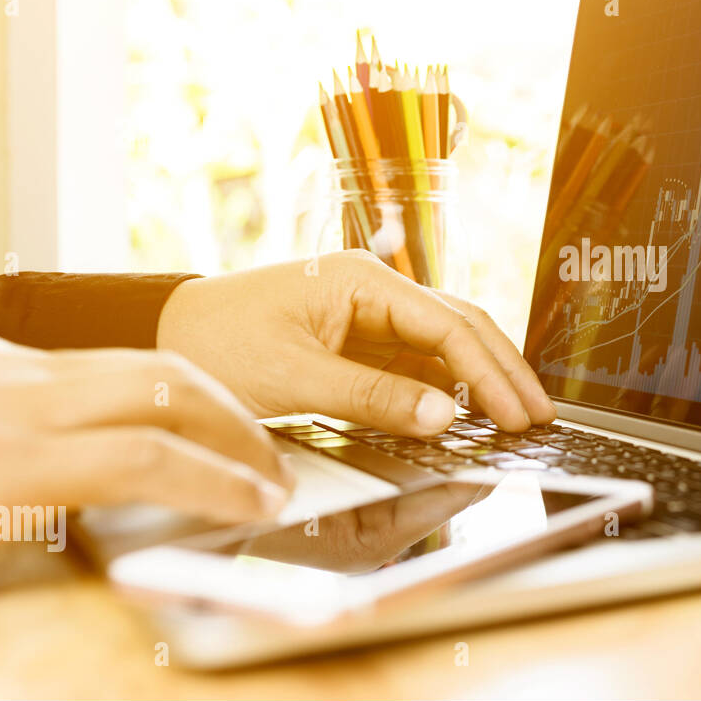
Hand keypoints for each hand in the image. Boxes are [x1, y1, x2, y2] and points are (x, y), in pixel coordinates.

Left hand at [0, 330, 289, 562]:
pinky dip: (145, 387)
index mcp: (0, 462)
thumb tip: (146, 528)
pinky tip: (161, 418)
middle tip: (270, 464)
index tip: (262, 503)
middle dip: (235, 425)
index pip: (144, 460)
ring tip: (235, 438)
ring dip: (202, 398)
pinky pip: (91, 359)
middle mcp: (8, 396)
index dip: (219, 482)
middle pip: (163, 387)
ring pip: (136, 360)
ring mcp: (0, 363)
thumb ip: (52, 532)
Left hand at [156, 251, 555, 437]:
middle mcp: (372, 289)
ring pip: (444, 345)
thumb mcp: (294, 377)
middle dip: (503, 372)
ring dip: (480, 381)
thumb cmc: (214, 345)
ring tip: (515, 419)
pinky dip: (446, 390)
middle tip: (539, 416)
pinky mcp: (359, 340)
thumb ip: (373, 398)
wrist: (162, 334)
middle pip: (460, 327)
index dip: (489, 375)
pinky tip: (469, 415)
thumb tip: (446, 416)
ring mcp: (368, 314)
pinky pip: (416, 363)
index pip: (448, 326)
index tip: (515, 416)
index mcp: (360, 281)